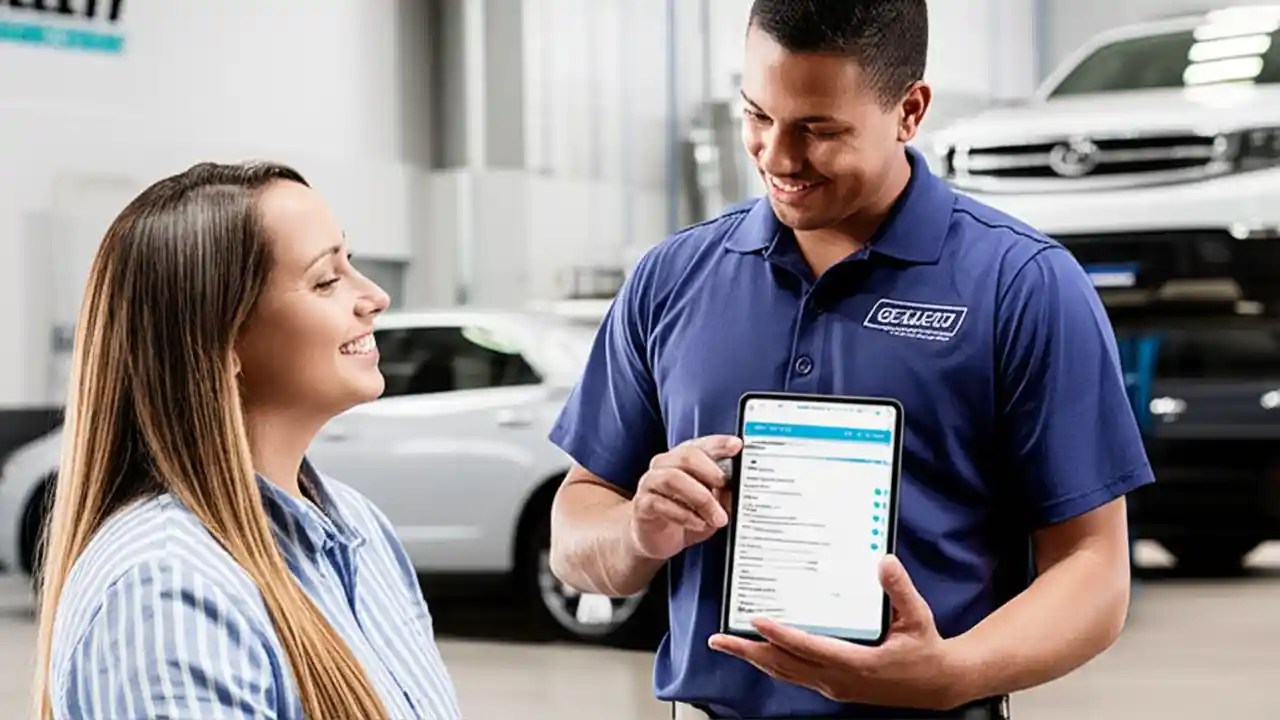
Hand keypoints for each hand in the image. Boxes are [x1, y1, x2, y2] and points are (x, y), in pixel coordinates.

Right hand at [629, 435, 742, 559]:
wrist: (656, 540)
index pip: (702, 445)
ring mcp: (650, 483)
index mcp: (683, 459)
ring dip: (700, 498)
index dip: (719, 443)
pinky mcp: (642, 504)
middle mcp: (664, 465)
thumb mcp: (712, 506)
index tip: (737, 446)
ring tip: (718, 518)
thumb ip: (723, 495)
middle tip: (725, 486)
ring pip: (672, 478)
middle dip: (709, 470)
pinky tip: (699, 524)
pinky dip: (684, 515)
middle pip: (686, 455)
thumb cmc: (685, 516)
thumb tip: (740, 491)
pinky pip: (660, 504)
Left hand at [708, 556, 968, 710]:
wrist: (936, 684)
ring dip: (754, 658)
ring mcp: (834, 685)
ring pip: (785, 673)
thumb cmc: (925, 649)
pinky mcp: (834, 686)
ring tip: (726, 644)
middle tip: (718, 639)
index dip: (781, 635)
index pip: (809, 647)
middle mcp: (839, 678)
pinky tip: (759, 652)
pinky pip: (794, 675)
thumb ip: (899, 589)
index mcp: (858, 662)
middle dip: (748, 651)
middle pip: (784, 665)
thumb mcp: (918, 616)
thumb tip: (884, 561)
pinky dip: (772, 663)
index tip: (756, 620)